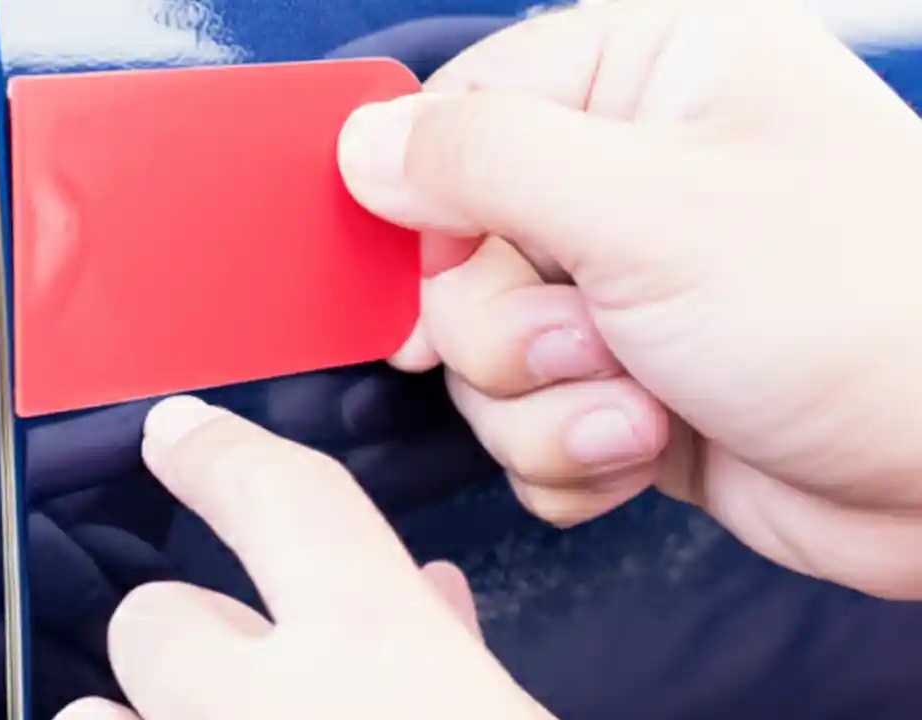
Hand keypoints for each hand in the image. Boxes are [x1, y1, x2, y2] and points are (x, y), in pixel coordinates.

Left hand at [56, 397, 552, 719]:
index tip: (177, 431)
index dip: (225, 455)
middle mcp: (261, 712)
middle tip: (253, 672)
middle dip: (195, 630)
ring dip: (145, 714)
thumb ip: (446, 648)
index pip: (283, 498)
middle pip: (157, 617)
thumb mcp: (501, 708)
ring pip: (91, 715)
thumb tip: (429, 599)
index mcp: (378, 655)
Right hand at [337, 0, 921, 598]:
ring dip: (546, 407)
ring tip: (645, 408)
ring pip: (480, 359)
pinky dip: (572, 460)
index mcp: (641, 80)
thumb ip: (484, 161)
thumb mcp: (650, 209)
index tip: (429, 275)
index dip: (421, 204)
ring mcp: (622, 294)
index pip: (458, 116)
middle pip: (452, 254)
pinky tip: (648, 453)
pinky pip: (526, 429)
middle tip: (596, 340)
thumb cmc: (857, 308)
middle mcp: (623, 182)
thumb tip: (362, 144)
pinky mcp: (624, 391)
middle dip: (507, 330)